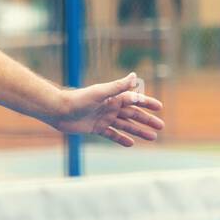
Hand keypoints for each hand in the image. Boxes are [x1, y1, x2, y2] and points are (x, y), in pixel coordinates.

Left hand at [47, 72, 164, 146]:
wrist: (59, 111)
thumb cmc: (79, 99)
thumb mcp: (100, 92)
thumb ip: (118, 86)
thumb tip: (134, 76)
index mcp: (113, 97)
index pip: (134, 100)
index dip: (147, 103)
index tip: (160, 108)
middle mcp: (110, 107)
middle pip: (133, 114)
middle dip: (147, 120)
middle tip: (161, 126)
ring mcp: (104, 118)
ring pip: (125, 125)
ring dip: (139, 131)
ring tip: (152, 138)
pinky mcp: (96, 128)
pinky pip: (112, 134)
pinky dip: (121, 138)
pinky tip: (131, 144)